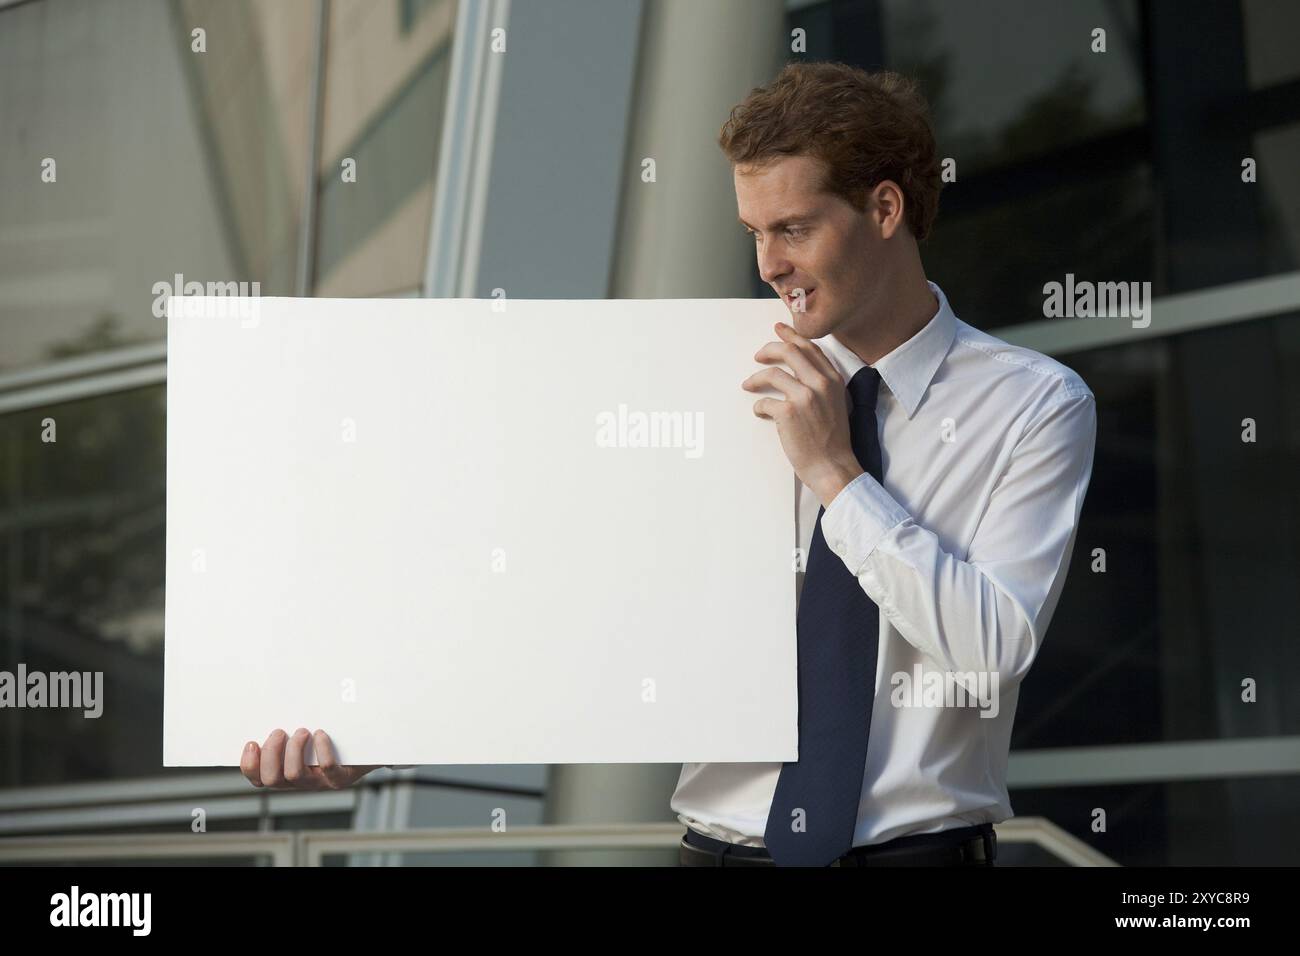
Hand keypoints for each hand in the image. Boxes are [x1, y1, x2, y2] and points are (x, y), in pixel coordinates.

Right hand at [240, 728, 380, 789]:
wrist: (369, 748)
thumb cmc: (331, 736)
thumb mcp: (306, 734)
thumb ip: (287, 729)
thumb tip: (267, 705)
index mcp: (287, 773)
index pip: (258, 779)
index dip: (250, 765)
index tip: (251, 742)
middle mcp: (301, 782)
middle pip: (271, 780)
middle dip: (271, 754)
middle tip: (279, 732)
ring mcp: (320, 783)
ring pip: (294, 776)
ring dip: (294, 750)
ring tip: (303, 730)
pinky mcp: (340, 779)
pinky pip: (327, 769)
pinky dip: (322, 749)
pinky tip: (321, 734)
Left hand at [742, 322, 864, 506]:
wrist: (833, 466)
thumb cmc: (833, 440)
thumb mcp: (836, 404)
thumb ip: (823, 385)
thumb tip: (802, 372)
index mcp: (833, 380)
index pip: (810, 347)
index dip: (792, 336)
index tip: (778, 329)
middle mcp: (820, 383)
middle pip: (789, 351)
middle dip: (769, 349)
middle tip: (758, 355)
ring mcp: (804, 397)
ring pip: (772, 373)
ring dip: (755, 379)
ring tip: (748, 385)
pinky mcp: (788, 412)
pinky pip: (764, 403)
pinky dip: (759, 408)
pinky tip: (761, 414)